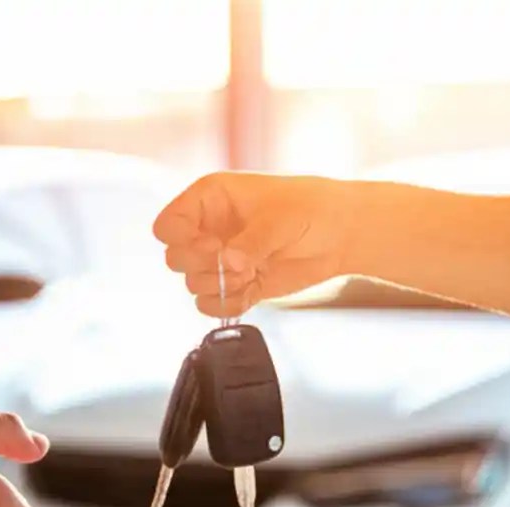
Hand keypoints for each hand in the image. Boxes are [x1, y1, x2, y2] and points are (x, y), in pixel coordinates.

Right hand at [153, 172, 344, 316]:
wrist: (340, 233)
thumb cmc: (311, 208)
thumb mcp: (280, 218)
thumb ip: (251, 241)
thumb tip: (228, 262)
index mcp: (210, 199)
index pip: (168, 225)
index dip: (182, 240)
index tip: (214, 244)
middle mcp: (210, 229)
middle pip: (175, 258)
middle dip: (202, 267)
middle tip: (235, 262)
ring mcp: (221, 257)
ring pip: (193, 284)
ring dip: (220, 286)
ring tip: (252, 273)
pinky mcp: (237, 283)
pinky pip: (212, 304)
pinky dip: (229, 304)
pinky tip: (252, 290)